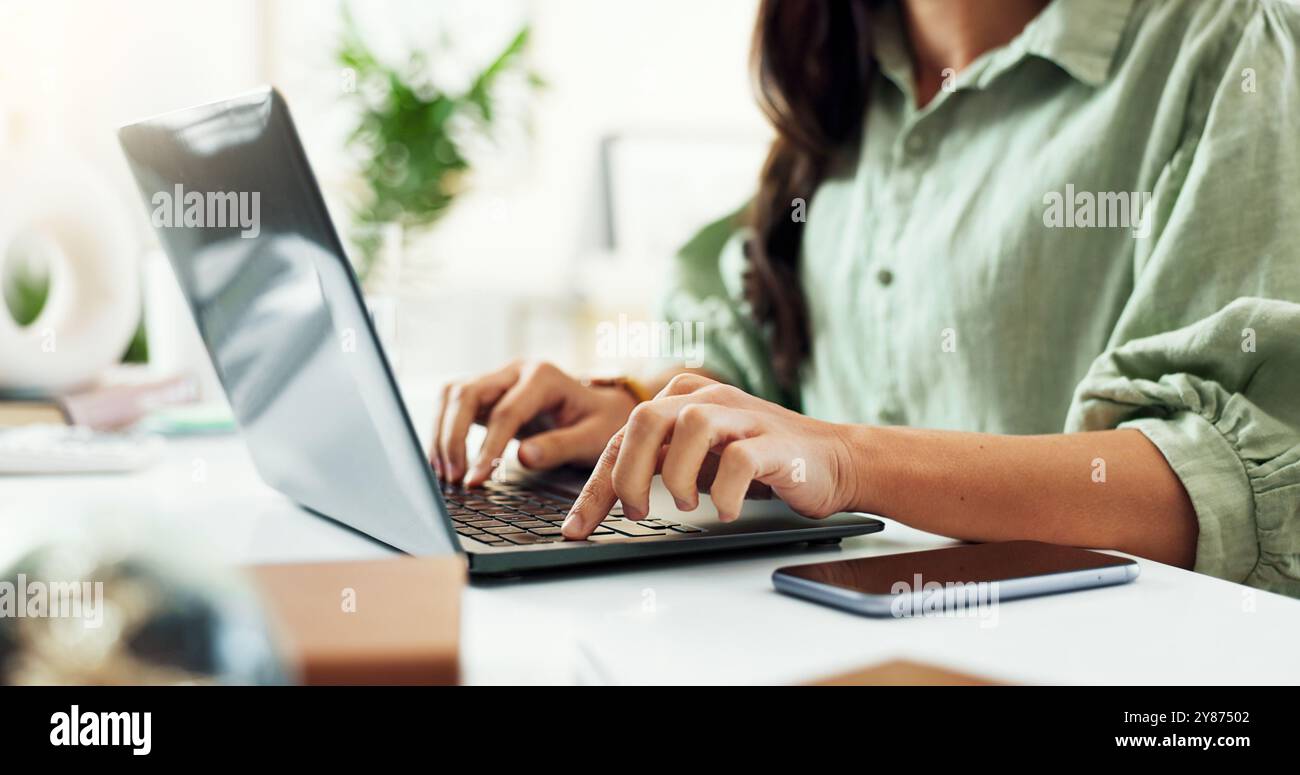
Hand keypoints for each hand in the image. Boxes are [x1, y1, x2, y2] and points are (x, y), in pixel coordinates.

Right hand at [431, 360, 636, 485]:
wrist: (602, 409)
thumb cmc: (601, 423)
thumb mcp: (592, 437)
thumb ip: (559, 446)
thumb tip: (522, 458)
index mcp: (543, 376)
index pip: (505, 412)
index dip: (487, 448)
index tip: (476, 480)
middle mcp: (515, 370)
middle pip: (467, 394)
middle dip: (453, 437)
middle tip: (453, 477)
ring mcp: (499, 378)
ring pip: (453, 395)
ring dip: (442, 433)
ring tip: (445, 473)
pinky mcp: (489, 393)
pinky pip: (454, 405)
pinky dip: (444, 430)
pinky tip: (444, 460)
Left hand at [561, 373, 859, 538]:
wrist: (834, 460)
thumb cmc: (758, 462)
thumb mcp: (698, 459)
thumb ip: (657, 462)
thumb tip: (604, 498)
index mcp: (681, 398)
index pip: (622, 438)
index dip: (596, 485)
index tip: (576, 528)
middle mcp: (707, 398)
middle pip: (644, 420)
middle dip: (627, 474)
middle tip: (637, 512)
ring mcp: (742, 415)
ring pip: (687, 427)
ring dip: (678, 476)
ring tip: (689, 505)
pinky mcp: (773, 441)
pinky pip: (737, 459)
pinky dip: (724, 493)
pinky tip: (725, 511)